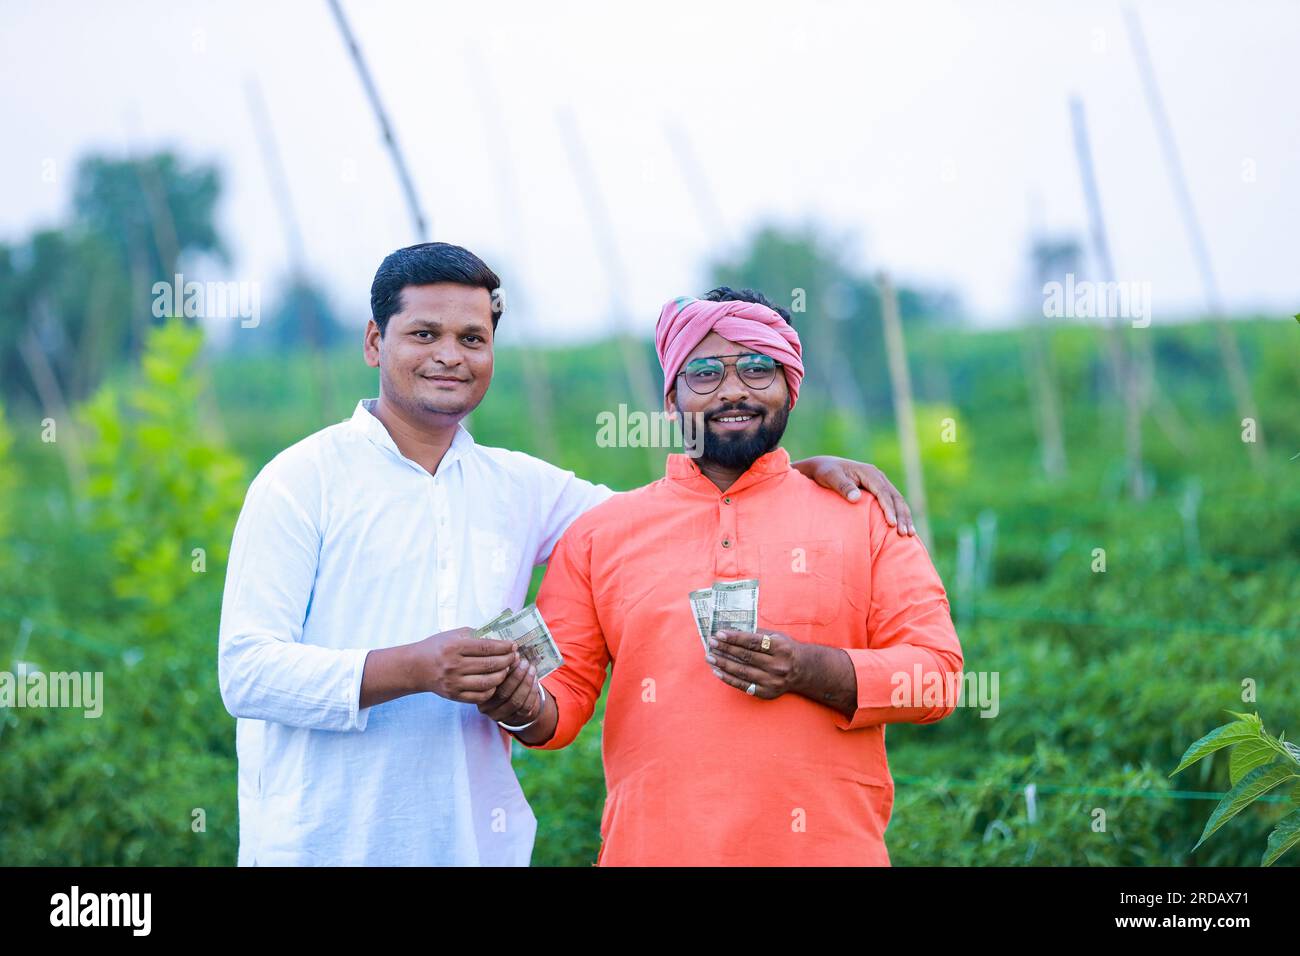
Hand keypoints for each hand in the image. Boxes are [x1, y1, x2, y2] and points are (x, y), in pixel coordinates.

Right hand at [412, 627, 517, 703]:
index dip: (503, 647)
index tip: (513, 645)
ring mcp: (454, 683)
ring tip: (507, 669)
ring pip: (488, 682)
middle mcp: (454, 665)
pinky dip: (492, 690)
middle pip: (489, 665)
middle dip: (507, 660)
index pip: (486, 647)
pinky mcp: (454, 695)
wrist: (416, 667)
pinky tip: (496, 682)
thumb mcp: (454, 634)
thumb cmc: (438, 647)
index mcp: (454, 646)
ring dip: (502, 676)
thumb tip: (501, 636)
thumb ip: (476, 634)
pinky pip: (480, 696)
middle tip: (515, 657)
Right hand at [477, 658, 541, 724]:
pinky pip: (526, 706)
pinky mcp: (515, 719)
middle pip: (503, 694)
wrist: (511, 699)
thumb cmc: (502, 679)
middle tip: (525, 662)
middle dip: (517, 676)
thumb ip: (503, 664)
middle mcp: (487, 708)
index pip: (488, 683)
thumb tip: (514, 653)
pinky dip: (532, 692)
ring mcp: (501, 715)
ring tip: (532, 669)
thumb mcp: (497, 671)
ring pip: (516, 701)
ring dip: (526, 683)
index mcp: (478, 695)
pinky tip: (535, 680)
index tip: (512, 656)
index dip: (502, 669)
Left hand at [706, 628, 802, 699]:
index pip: (752, 642)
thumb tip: (732, 629)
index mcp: (780, 648)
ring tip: (710, 657)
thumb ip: (757, 633)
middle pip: (746, 656)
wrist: (803, 671)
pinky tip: (717, 671)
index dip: (734, 638)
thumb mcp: (777, 637)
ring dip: (723, 663)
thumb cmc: (786, 650)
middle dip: (726, 649)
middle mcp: (777, 665)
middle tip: (711, 643)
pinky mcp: (766, 692)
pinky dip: (728, 678)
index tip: (719, 634)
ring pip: (742, 671)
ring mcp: (772, 681)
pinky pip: (743, 685)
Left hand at [791, 455, 914, 534]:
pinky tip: (904, 528)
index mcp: (869, 473)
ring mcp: (881, 483)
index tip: (891, 524)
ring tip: (910, 534)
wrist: (825, 466)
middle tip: (904, 533)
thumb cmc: (826, 473)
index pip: (883, 492)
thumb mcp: (830, 477)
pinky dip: (900, 515)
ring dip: (905, 517)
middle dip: (902, 515)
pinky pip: (893, 503)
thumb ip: (843, 486)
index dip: (888, 508)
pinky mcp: (880, 490)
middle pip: (895, 497)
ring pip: (898, 501)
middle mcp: (878, 477)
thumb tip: (856, 498)